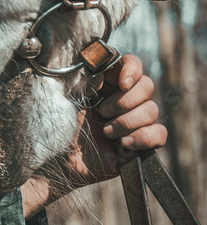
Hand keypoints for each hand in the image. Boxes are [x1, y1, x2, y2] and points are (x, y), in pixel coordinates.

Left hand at [70, 53, 166, 183]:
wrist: (66, 160)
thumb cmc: (65, 128)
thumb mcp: (71, 101)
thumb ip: (87, 84)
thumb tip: (102, 72)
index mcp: (109, 83)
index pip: (132, 64)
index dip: (132, 70)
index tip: (122, 83)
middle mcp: (126, 98)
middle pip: (147, 86)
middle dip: (125, 101)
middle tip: (103, 113)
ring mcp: (136, 119)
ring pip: (152, 110)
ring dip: (127, 122)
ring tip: (107, 132)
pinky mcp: (143, 141)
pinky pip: (159, 134)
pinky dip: (143, 138)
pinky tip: (124, 144)